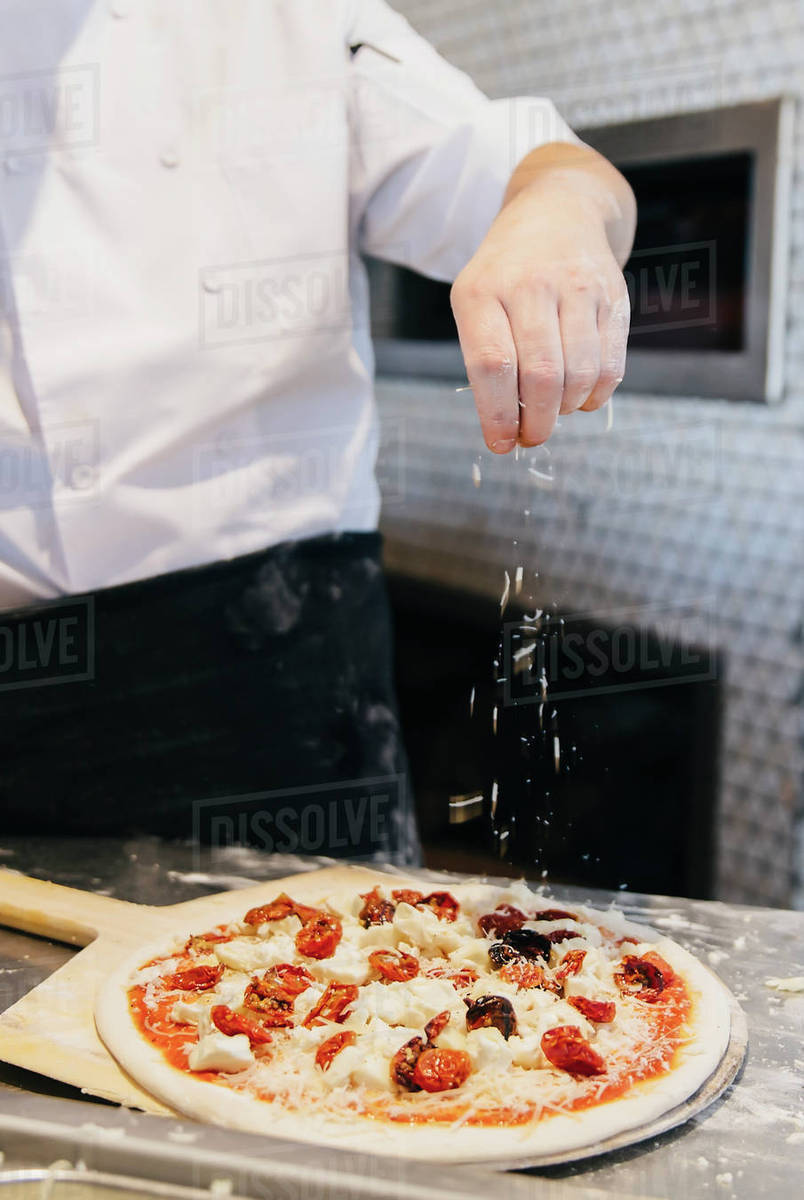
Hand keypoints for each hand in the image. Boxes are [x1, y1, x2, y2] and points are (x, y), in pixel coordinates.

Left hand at [450, 148, 633, 451]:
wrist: (558, 212)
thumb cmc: (506, 274)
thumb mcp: (476, 301)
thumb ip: (486, 362)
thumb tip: (508, 433)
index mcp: (483, 291)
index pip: (492, 365)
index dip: (497, 415)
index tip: (501, 444)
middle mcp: (531, 285)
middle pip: (540, 376)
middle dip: (537, 422)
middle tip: (532, 437)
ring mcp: (577, 288)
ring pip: (579, 375)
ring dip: (566, 410)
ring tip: (553, 411)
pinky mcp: (613, 297)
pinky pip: (610, 365)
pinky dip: (595, 396)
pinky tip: (580, 397)